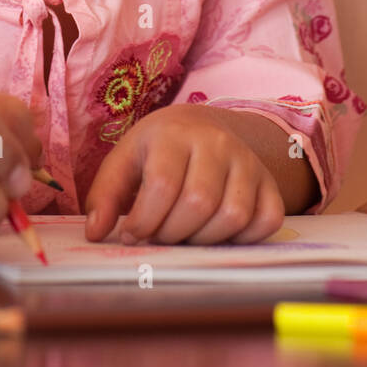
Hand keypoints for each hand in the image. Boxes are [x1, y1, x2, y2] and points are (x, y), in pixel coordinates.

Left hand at [83, 104, 285, 245]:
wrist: (201, 127)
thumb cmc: (157, 149)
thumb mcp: (124, 161)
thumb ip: (104, 195)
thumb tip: (96, 233)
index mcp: (175, 133)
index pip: (163, 184)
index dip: (144, 220)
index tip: (131, 234)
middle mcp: (217, 143)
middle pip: (199, 202)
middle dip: (172, 233)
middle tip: (159, 236)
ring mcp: (248, 162)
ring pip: (233, 215)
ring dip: (203, 240)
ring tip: (184, 235)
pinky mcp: (269, 183)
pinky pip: (266, 220)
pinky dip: (243, 238)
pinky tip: (217, 233)